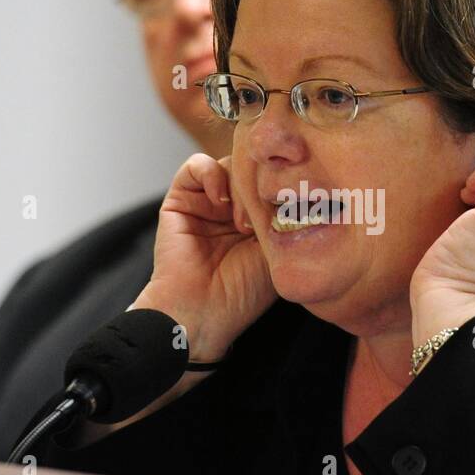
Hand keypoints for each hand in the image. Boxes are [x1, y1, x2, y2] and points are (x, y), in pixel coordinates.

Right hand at [130, 153, 276, 360]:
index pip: (273, 181)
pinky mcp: (179, 201)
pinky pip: (196, 166)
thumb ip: (284, 213)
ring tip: (241, 217)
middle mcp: (232, 209)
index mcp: (257, 220)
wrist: (203, 311)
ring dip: (239, 182)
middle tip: (266, 211)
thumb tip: (295, 183)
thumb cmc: (243, 292)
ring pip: (228, 163)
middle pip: (252, 169)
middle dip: (262, 182)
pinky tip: (221, 198)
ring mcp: (206, 203)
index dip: (283, 180)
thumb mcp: (278, 249)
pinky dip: (210, 173)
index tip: (292, 197)